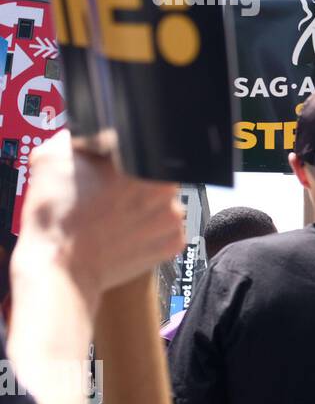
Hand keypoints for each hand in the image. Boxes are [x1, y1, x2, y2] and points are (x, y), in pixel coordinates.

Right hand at [13, 131, 184, 301]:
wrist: (60, 269)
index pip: (135, 150)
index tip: (102, 169)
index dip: (116, 158)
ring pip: (160, 203)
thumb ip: (75, 139)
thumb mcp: (51, 160)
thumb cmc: (56, 217)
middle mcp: (168, 189)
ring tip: (113, 218)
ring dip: (142, 207)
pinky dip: (148, 231)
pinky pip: (165, 229)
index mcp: (144, 163)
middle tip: (106, 195)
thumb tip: (84, 134)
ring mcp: (174, 218)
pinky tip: (124, 233)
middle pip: (152, 176)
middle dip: (132, 182)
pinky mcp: (174, 243)